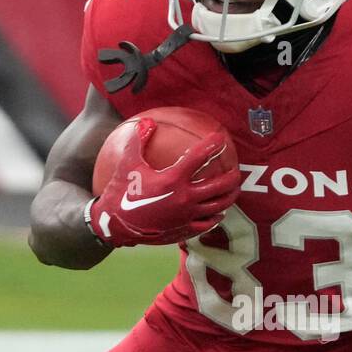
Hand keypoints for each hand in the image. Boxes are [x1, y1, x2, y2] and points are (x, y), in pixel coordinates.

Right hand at [88, 117, 239, 245]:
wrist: (115, 226)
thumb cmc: (120, 192)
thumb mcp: (127, 163)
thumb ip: (138, 140)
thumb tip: (147, 121)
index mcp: (173, 179)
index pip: (199, 157)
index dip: (212, 145)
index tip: (220, 138)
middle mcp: (184, 197)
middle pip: (218, 185)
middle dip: (232, 176)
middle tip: (236, 170)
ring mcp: (187, 216)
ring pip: (218, 206)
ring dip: (230, 197)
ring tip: (235, 190)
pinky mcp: (184, 230)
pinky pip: (207, 223)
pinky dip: (216, 217)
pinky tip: (220, 214)